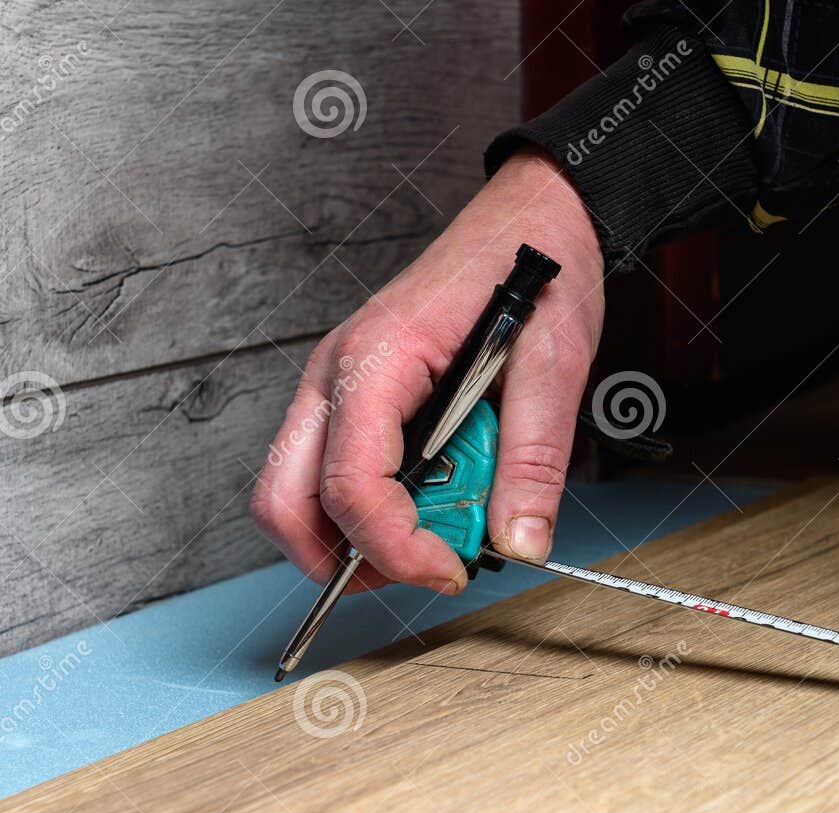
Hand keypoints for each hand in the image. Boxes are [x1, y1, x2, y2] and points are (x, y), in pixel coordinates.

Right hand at [251, 149, 604, 595]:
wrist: (532, 217)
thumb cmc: (535, 270)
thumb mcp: (553, 368)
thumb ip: (532, 461)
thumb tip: (521, 543)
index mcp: (377, 360)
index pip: (349, 486)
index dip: (394, 548)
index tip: (450, 569)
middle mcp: (337, 374)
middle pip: (285, 502)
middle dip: (341, 559)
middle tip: (422, 569)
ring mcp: (335, 386)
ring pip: (295, 494)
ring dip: (351, 537)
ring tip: (431, 536)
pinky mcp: (352, 397)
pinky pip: (326, 472)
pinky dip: (366, 508)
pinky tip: (427, 502)